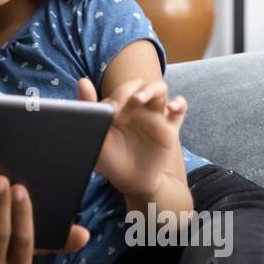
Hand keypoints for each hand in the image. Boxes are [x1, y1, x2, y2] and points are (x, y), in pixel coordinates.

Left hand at [79, 76, 186, 198]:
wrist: (132, 182)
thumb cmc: (111, 159)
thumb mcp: (97, 135)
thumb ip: (89, 107)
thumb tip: (83, 81)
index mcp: (120, 108)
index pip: (121, 91)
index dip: (117, 95)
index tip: (110, 110)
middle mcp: (138, 108)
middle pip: (139, 85)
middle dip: (129, 90)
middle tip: (121, 104)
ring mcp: (154, 116)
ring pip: (159, 89)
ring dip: (151, 89)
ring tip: (139, 99)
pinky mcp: (170, 128)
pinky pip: (180, 109)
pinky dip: (179, 103)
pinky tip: (171, 107)